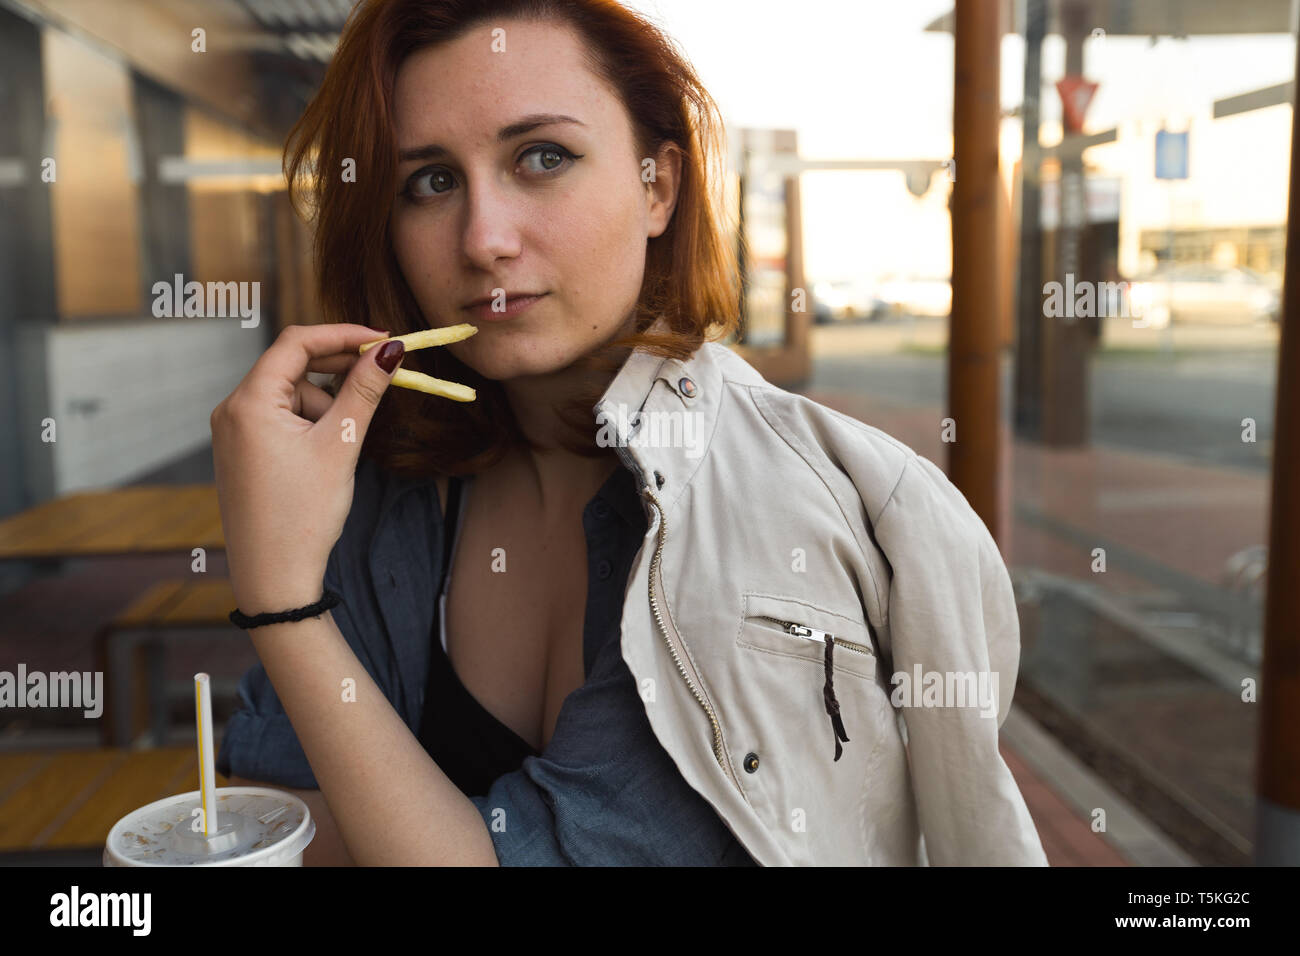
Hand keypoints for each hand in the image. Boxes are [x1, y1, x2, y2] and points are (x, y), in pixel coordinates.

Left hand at [211, 323, 403, 614]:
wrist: (274, 578)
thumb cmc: (303, 514)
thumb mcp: (341, 446)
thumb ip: (364, 390)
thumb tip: (390, 349)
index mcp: (249, 402)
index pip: (297, 343)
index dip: (343, 334)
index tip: (384, 340)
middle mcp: (232, 410)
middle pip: (293, 366)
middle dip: (338, 371)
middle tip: (382, 377)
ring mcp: (233, 432)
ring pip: (291, 395)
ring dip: (326, 406)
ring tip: (342, 448)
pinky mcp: (242, 452)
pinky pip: (280, 418)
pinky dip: (310, 425)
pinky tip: (324, 458)